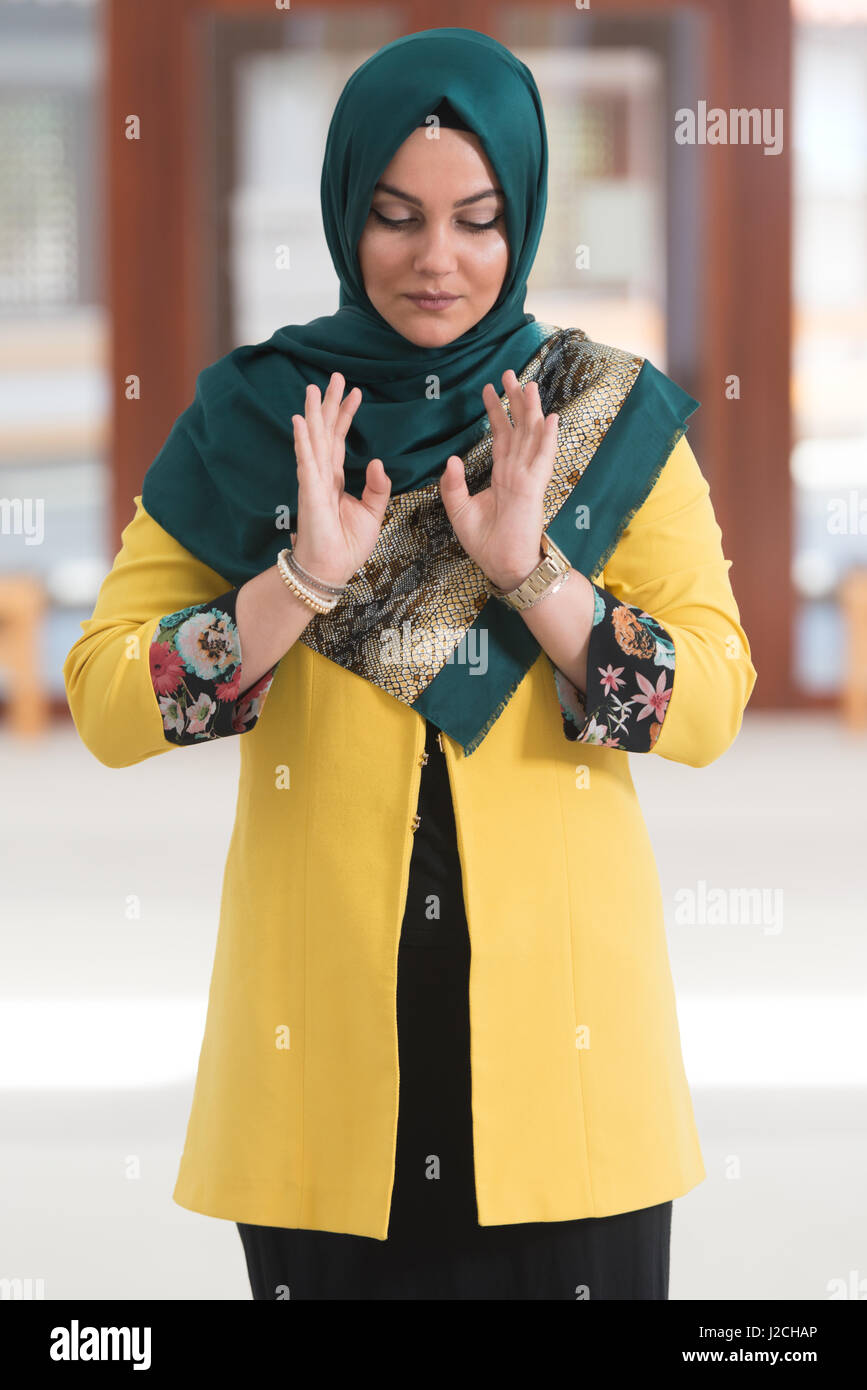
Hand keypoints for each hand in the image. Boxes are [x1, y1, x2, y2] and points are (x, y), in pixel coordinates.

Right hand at [290, 373, 391, 587]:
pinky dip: (302, 441)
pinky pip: (306, 462)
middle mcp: (321, 476)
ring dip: (313, 414)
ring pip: (313, 440)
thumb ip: (377, 487)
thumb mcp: (372, 513)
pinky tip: (299, 421)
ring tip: (313, 388)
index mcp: (335, 480)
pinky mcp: (309, 493)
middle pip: (325, 432)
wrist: (331, 571)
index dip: (347, 415)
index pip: (340, 440)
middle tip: (335, 376)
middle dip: (330, 404)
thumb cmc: (347, 546)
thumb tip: (378, 462)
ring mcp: (312, 483)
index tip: (356, 392)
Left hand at [439, 369, 559, 591]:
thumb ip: (452, 487)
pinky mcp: (533, 490)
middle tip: (509, 373)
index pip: (501, 437)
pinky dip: (547, 438)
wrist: (504, 567)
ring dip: (531, 411)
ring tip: (529, 384)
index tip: (489, 389)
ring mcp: (527, 479)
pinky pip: (541, 459)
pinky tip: (552, 417)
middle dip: (514, 402)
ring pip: (531, 437)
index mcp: (503, 476)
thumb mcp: (459, 512)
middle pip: (518, 429)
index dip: (496, 413)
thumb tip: (451, 459)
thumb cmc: (486, 544)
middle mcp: (517, 473)